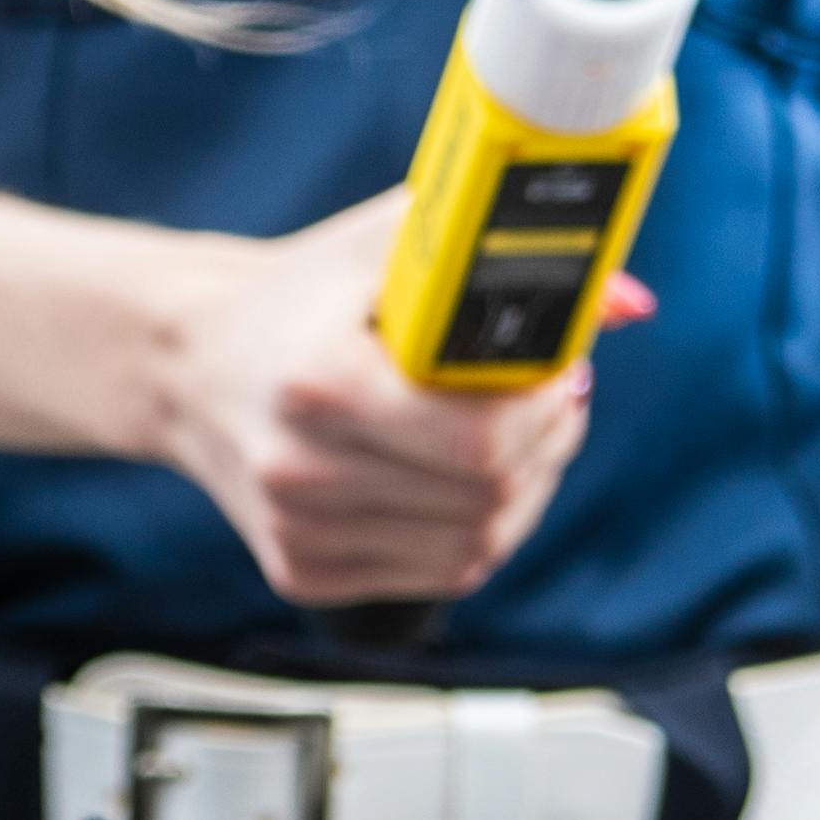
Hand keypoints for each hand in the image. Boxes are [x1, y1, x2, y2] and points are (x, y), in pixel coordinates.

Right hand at [136, 191, 652, 609]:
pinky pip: (440, 573)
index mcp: (317, 382)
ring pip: (478, 545)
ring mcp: (298, 533)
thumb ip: (501, 256)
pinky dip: (475, 528)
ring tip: (511, 434)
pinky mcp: (303, 573)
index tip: (564, 370)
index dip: (546, 410)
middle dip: (547, 445)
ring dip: (522, 491)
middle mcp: (297, 469)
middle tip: (555, 397)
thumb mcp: (391, 246)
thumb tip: (627, 304)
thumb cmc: (306, 294)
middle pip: (489, 496)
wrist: (193, 364)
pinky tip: (459, 476)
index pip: (479, 441)